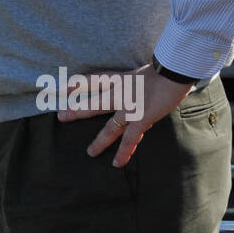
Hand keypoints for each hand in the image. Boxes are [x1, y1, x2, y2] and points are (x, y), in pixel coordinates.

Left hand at [56, 64, 192, 167]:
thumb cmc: (165, 69)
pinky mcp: (141, 119)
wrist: (173, 71)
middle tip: (60, 117)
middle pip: (93, 104)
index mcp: (120, 79)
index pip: (94, 80)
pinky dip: (124, 152)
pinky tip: (117, 163)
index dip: (78, 83)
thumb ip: (137, 84)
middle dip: (76, 111)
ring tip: (90, 152)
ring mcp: (129, 108)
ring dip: (99, 142)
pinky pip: (129, 139)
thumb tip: (140, 93)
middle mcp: (120, 94)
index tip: (63, 88)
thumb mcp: (144, 72)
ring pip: (109, 128)